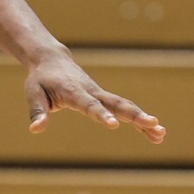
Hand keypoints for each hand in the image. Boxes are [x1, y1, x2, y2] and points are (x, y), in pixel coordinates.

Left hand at [25, 51, 165, 142]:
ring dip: (142, 120)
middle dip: (135, 116)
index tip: (114, 125)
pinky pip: (123, 109)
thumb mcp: (33, 93)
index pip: (90, 105)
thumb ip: (37, 111)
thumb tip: (36, 129)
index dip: (101, 114)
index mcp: (74, 92)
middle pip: (117, 104)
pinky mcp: (104, 97)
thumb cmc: (40, 78)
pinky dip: (138, 120)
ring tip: (161, 134)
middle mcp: (92, 91)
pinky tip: (153, 133)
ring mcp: (100, 94)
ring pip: (125, 106)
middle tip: (154, 124)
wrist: (52, 60)